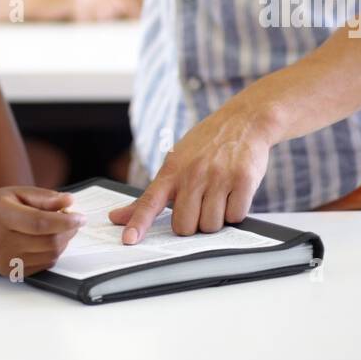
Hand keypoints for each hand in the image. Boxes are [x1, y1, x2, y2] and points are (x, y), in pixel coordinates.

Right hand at [0, 186, 85, 276]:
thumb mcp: (16, 192)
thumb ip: (43, 197)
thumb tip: (69, 201)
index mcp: (3, 217)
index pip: (40, 223)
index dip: (65, 221)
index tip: (81, 217)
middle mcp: (2, 242)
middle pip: (48, 242)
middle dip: (68, 231)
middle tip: (72, 219)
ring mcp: (6, 261)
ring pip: (49, 256)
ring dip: (63, 242)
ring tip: (60, 227)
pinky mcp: (11, 273)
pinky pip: (43, 265)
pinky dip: (52, 252)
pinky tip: (48, 239)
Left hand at [108, 105, 273, 237]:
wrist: (243, 120)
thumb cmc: (205, 145)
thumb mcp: (175, 162)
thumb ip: (150, 195)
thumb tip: (117, 217)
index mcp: (172, 170)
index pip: (149, 201)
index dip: (139, 222)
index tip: (129, 239)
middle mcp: (193, 173)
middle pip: (184, 226)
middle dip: (193, 224)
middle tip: (200, 204)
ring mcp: (218, 176)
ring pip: (211, 226)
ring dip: (216, 218)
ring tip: (219, 195)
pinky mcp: (243, 180)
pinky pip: (236, 216)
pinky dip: (236, 211)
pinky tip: (234, 192)